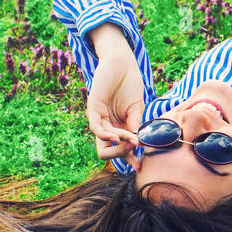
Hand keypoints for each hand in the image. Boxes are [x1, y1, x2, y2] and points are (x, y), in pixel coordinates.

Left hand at [85, 35, 145, 171]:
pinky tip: (118, 137)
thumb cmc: (130, 85)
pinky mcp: (92, 109)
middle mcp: (105, 126)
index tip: (139, 166)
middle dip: (121, 155)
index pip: (118, 151)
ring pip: (103, 143)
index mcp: (116, 128)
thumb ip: (136, 127)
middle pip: (106, 153)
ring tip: (133, 141)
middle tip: (135, 149)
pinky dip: (108, 135)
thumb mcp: (137, 110)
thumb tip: (139, 146)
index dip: (129, 159)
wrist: (123, 65)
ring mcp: (97, 119)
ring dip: (120, 145)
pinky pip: (96, 128)